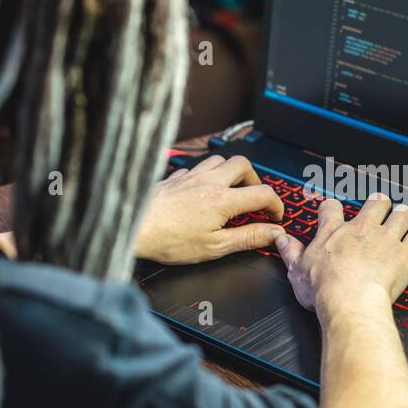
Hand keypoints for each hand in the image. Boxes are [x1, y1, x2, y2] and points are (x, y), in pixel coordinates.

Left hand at [134, 155, 285, 264]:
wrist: (131, 228)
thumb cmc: (168, 240)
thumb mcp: (215, 247)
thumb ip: (248, 237)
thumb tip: (273, 233)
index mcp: (223, 200)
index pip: (264, 193)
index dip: (276, 206)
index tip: (274, 217)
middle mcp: (209, 181)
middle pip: (244, 165)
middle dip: (255, 181)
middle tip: (254, 200)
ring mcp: (190, 175)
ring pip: (220, 160)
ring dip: (231, 173)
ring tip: (230, 193)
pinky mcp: (175, 177)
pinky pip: (197, 167)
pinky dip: (207, 176)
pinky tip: (201, 192)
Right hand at [275, 193, 407, 316]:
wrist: (350, 301)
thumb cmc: (324, 289)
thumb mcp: (298, 270)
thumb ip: (290, 251)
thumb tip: (280, 240)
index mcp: (334, 231)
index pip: (331, 207)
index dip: (332, 207)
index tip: (333, 212)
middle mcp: (362, 229)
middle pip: (377, 202)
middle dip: (380, 204)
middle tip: (379, 211)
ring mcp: (386, 238)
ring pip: (402, 212)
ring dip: (403, 216)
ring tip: (401, 222)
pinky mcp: (405, 253)